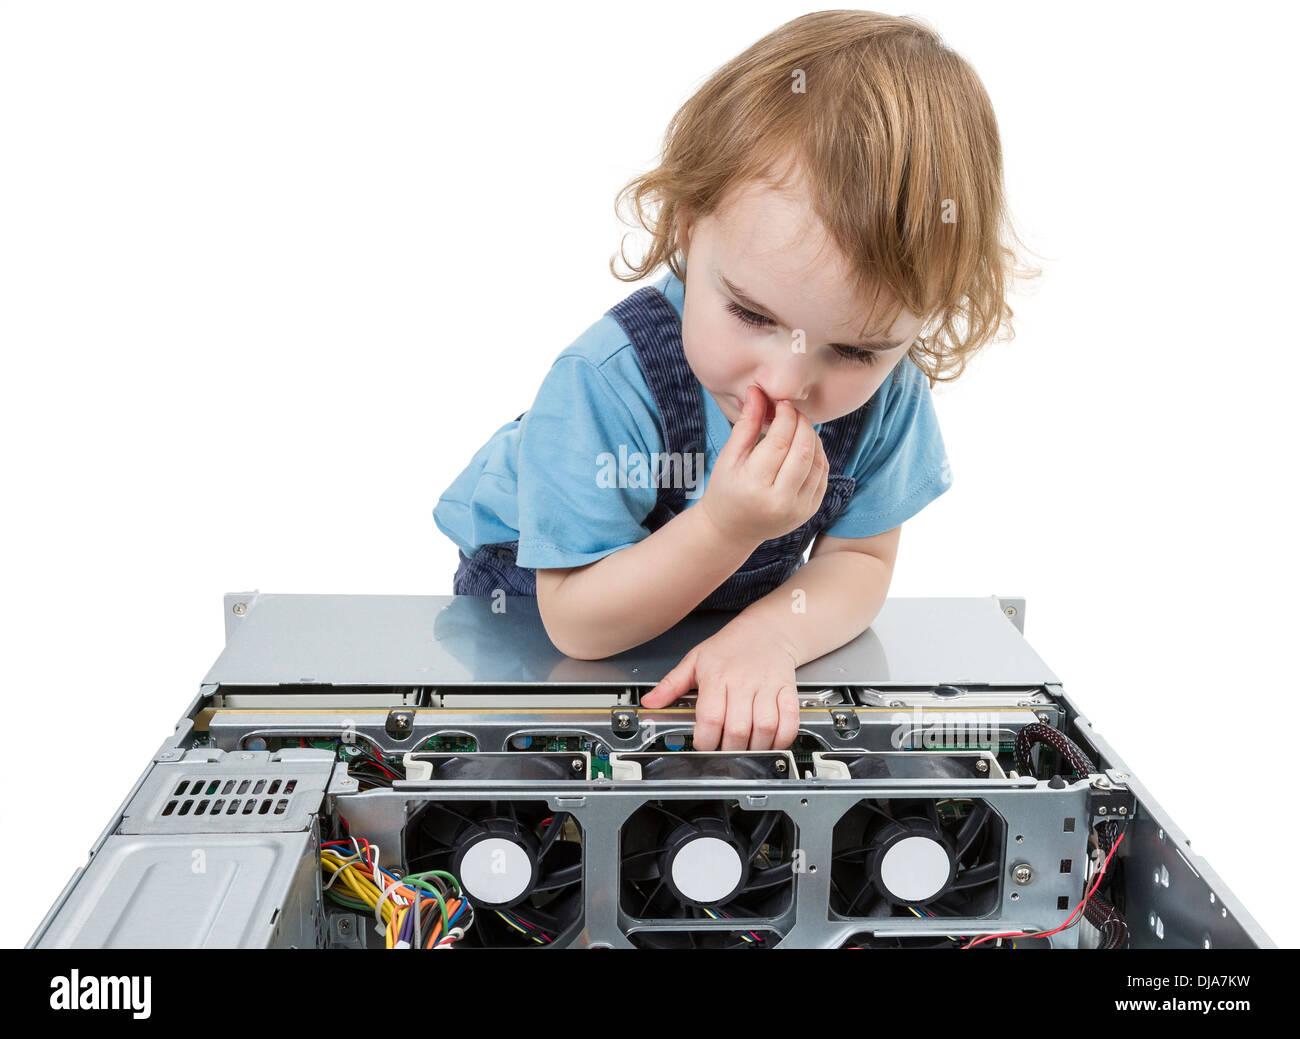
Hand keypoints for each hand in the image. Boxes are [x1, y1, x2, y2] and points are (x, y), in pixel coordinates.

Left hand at [640, 619, 800, 750]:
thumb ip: (671, 684)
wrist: (767, 630)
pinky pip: (790, 720)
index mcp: (716, 676)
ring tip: (746, 750)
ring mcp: (767, 687)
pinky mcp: (787, 690)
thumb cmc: (729, 647)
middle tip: (724, 751)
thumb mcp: (694, 660)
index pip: (711, 717)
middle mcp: (743, 682)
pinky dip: (783, 737)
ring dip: (755, 747)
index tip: (703, 746)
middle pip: (738, 728)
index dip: (706, 740)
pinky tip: (772, 742)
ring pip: (764, 727)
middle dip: (729, 749)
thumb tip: (649, 702)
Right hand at [699, 385, 828, 544]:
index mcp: (755, 486)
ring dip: (812, 437)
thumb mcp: (729, 457)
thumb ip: (746, 424)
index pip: (780, 442)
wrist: (732, 530)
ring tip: (798, 426)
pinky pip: (823, 475)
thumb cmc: (725, 489)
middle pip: (803, 450)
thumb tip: (758, 391)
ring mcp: (798, 509)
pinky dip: (818, 454)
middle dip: (802, 423)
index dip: (785, 416)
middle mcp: (780, 501)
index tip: (782, 403)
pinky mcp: (810, 510)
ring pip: (818, 461)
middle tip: (792, 411)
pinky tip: (805, 445)